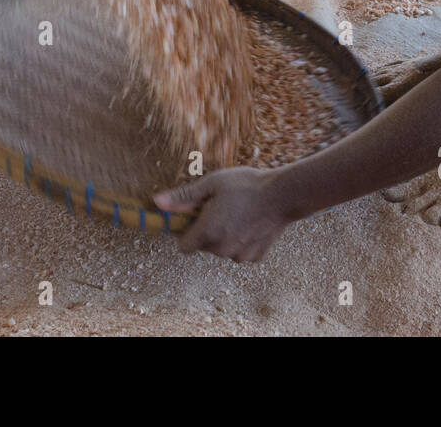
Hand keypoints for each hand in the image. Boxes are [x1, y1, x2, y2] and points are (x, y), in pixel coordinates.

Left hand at [154, 167, 290, 262]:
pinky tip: (251, 222)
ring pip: (223, 249)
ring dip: (225, 236)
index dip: (185, 233)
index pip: (183, 247)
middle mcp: (222, 249)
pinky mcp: (256, 256)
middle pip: (204, 246)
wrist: (283, 194)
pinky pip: (241, 251)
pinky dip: (242, 240)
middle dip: (207, 231)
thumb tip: (157, 202)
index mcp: (207, 233)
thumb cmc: (245, 185)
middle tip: (219, 208)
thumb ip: (183, 197)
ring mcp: (240, 255)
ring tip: (238, 213)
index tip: (194, 219)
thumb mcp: (211, 184)